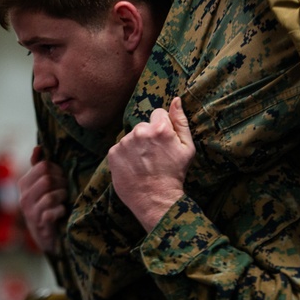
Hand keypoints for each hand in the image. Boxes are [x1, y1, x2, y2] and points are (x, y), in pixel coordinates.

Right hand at [18, 145, 68, 253]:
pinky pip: (53, 211)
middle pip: (48, 179)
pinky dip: (61, 210)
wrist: (45, 235)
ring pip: (51, 195)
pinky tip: (62, 212)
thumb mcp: (39, 186)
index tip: (62, 177)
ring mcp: (30, 211)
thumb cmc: (45, 206)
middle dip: (62, 183)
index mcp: (24, 183)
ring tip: (63, 200)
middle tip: (65, 190)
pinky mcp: (39, 223)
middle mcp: (24, 196)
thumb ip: (37, 166)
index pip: (43, 166)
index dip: (57, 170)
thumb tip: (38, 147)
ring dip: (63, 196)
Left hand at [108, 97, 195, 231]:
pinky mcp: (113, 153)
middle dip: (148, 137)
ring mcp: (124, 143)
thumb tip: (176, 99)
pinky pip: (120, 148)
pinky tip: (133, 168)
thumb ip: (181, 121)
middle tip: (154, 157)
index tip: (164, 143)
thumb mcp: (187, 148)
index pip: (158, 114)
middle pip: (143, 126)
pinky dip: (125, 156)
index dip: (163, 128)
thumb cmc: (175, 174)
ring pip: (131, 137)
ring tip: (144, 164)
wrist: (156, 200)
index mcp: (160, 128)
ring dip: (136, 147)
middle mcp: (140, 132)